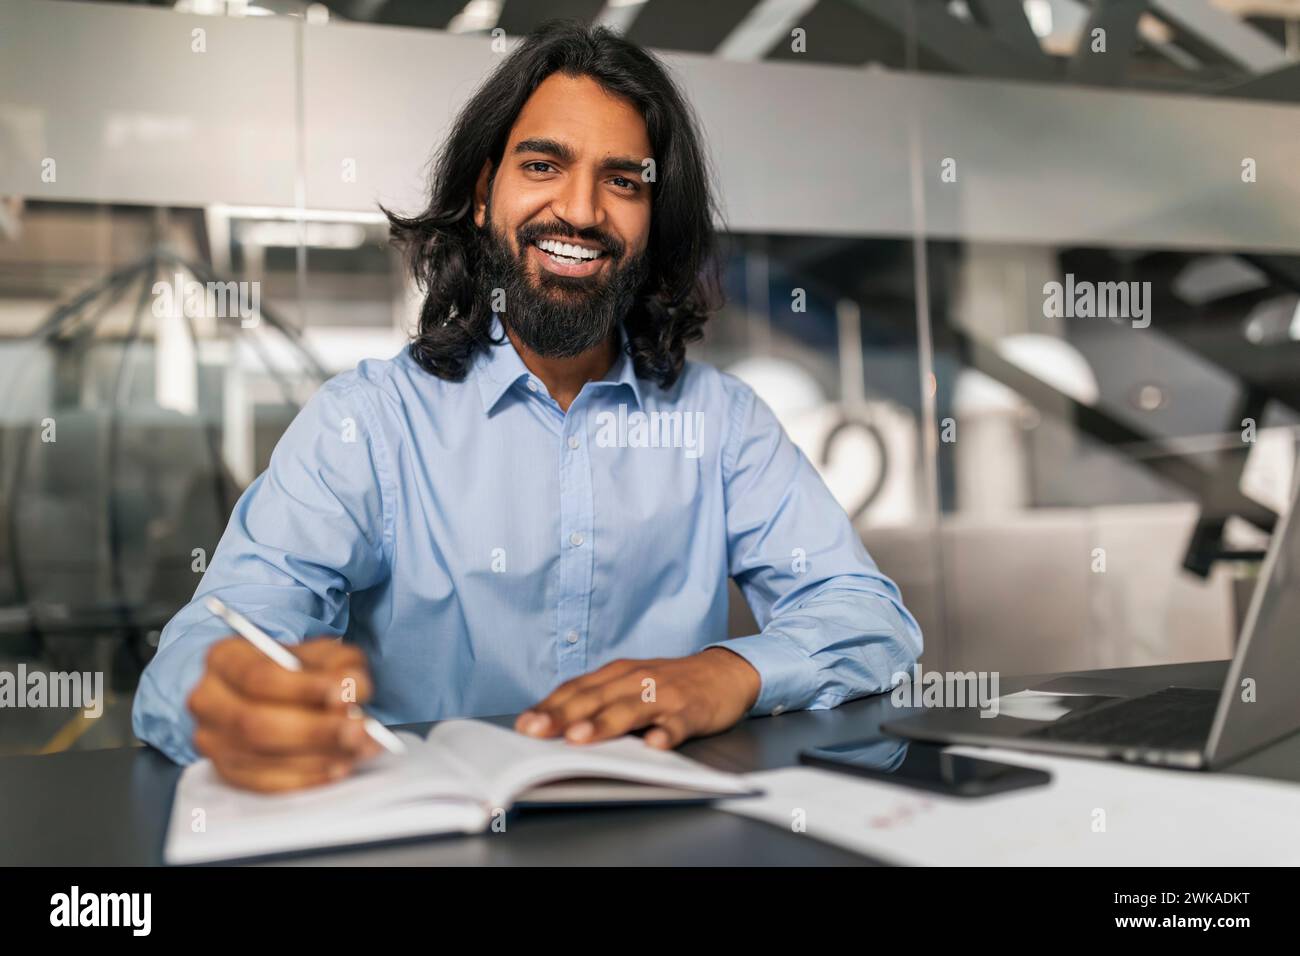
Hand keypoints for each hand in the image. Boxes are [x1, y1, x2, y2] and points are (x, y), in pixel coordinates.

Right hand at [187, 637, 383, 791]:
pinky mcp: (225, 772)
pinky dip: (306, 778)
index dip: (302, 688)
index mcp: (224, 658)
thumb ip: (341, 665)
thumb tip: (351, 689)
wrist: (277, 692)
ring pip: (261, 757)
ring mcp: (212, 740)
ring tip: (359, 747)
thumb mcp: (323, 654)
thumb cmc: (298, 670)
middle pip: (255, 723)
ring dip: (318, 756)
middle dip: (314, 730)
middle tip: (359, 729)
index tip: (342, 694)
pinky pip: (264, 784)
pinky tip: (337, 766)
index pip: (258, 676)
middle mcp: (208, 699)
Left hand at [514, 648, 761, 748]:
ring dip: (603, 723)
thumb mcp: (631, 685)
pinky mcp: (692, 710)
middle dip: (563, 715)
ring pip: (629, 709)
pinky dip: (666, 733)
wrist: (725, 672)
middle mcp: (636, 680)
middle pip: (595, 698)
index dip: (549, 706)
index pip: (576, 688)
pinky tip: (655, 744)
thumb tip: (557, 726)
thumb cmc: (669, 684)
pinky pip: (677, 723)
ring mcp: (664, 695)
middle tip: (537, 732)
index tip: (524, 724)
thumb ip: (600, 701)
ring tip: (580, 738)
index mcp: (617, 674)